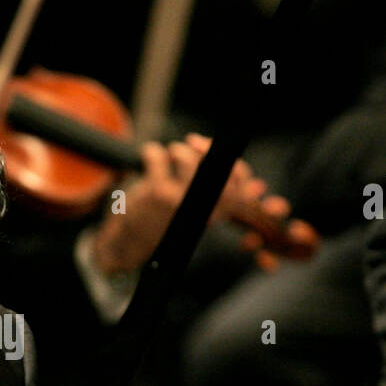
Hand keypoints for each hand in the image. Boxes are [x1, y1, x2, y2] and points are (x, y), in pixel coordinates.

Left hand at [91, 132, 317, 274]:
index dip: (237, 168)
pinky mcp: (155, 194)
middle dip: (208, 150)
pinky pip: (158, 157)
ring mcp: (177, 202)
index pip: (240, 189)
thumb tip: (258, 186)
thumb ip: (224, 195)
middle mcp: (199, 210)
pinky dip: (151, 151)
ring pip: (188, 160)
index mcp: (213, 214)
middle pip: (219, 171)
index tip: (221, 154)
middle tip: (193, 142)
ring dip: (179, 149)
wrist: (127, 243)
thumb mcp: (198, 212)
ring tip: (171, 153)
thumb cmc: (166, 220)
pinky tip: (149, 157)